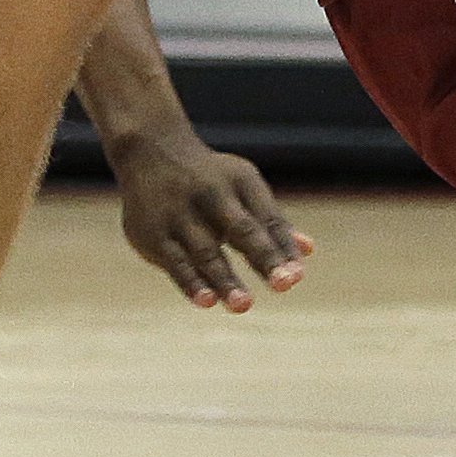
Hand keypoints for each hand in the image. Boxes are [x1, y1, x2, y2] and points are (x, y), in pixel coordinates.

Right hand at [109, 130, 310, 310]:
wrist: (149, 151)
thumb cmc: (209, 178)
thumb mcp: (241, 188)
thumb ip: (271, 222)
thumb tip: (307, 252)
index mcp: (240, 181)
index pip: (268, 218)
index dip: (284, 248)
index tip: (297, 276)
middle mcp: (211, 194)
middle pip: (243, 229)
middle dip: (265, 257)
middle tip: (285, 285)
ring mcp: (180, 213)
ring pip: (207, 251)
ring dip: (226, 279)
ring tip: (244, 305)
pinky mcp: (153, 233)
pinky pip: (175, 262)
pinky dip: (191, 282)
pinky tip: (207, 301)